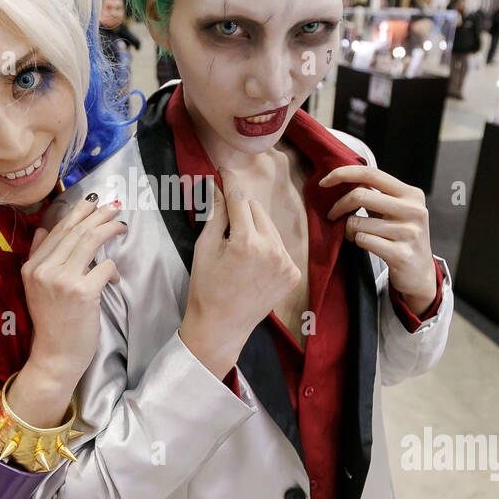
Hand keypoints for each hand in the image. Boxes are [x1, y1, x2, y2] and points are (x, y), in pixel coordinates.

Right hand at [9, 196, 125, 426]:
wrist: (55, 356)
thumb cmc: (51, 323)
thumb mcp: (36, 287)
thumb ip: (39, 256)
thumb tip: (43, 229)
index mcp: (31, 267)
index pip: (57, 230)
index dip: (77, 213)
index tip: (92, 203)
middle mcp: (44, 270)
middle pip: (76, 231)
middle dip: (98, 215)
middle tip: (115, 208)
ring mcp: (63, 280)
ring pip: (91, 241)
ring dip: (109, 229)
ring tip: (121, 226)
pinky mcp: (83, 292)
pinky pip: (105, 267)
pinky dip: (113, 270)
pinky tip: (114, 279)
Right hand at [179, 168, 301, 378]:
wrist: (221, 327)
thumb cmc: (206, 288)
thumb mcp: (204, 248)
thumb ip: (216, 214)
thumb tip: (217, 186)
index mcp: (246, 242)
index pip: (240, 199)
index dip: (230, 182)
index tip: (224, 171)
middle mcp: (271, 250)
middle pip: (257, 210)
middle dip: (241, 211)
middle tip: (226, 227)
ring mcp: (286, 263)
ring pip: (270, 227)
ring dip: (255, 229)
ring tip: (239, 250)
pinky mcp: (293, 275)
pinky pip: (280, 247)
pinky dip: (267, 248)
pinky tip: (253, 265)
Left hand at [321, 164, 436, 313]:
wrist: (420, 274)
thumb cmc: (401, 237)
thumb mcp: (395, 211)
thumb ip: (375, 194)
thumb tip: (343, 179)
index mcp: (411, 194)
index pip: (371, 173)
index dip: (343, 173)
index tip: (324, 181)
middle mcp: (414, 210)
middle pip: (360, 195)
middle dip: (338, 206)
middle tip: (332, 215)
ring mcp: (409, 232)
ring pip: (357, 222)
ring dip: (347, 230)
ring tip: (354, 235)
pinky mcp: (401, 254)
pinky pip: (363, 240)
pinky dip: (357, 242)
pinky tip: (364, 244)